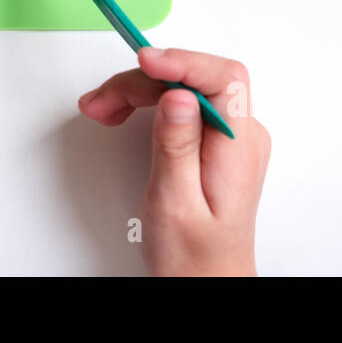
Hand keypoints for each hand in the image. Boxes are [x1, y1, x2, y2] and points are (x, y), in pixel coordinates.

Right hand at [78, 47, 269, 275]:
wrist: (207, 281)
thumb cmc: (193, 256)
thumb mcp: (174, 204)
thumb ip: (177, 146)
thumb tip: (178, 96)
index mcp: (238, 148)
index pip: (224, 79)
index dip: (182, 62)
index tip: (144, 62)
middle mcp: (241, 135)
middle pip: (193, 80)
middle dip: (142, 82)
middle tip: (101, 101)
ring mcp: (228, 136)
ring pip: (182, 88)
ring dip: (138, 91)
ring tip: (101, 108)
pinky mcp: (212, 139)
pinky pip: (182, 104)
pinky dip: (147, 103)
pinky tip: (121, 111)